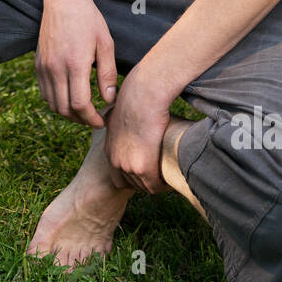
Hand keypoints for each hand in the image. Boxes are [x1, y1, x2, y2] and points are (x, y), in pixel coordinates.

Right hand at [35, 0, 117, 126]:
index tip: (101, 122)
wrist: (63, 0)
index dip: (91, 119)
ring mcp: (44, 67)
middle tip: (94, 120)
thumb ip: (108, 74)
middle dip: (81, 120)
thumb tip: (109, 99)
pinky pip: (45, 93)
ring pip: (53, 104)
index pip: (80, 105)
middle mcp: (56, 68)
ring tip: (83, 112)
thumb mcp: (105, 44)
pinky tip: (70, 98)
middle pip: (65, 109)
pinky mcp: (37, 65)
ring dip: (68, 114)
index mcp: (75, 64)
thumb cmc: (89, 20)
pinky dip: (57, 102)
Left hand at [102, 67, 171, 195]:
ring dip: (157, 183)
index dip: (134, 177)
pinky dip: (164, 185)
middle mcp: (115, 160)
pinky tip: (172, 177)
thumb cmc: (137, 101)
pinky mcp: (141, 167)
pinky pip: (155, 186)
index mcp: (109, 149)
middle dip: (147, 181)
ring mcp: (127, 165)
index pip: (119, 177)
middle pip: (132, 184)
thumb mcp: (123, 118)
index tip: (149, 170)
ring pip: (144, 186)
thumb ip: (126, 129)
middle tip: (162, 175)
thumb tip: (137, 130)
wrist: (143, 96)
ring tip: (169, 175)